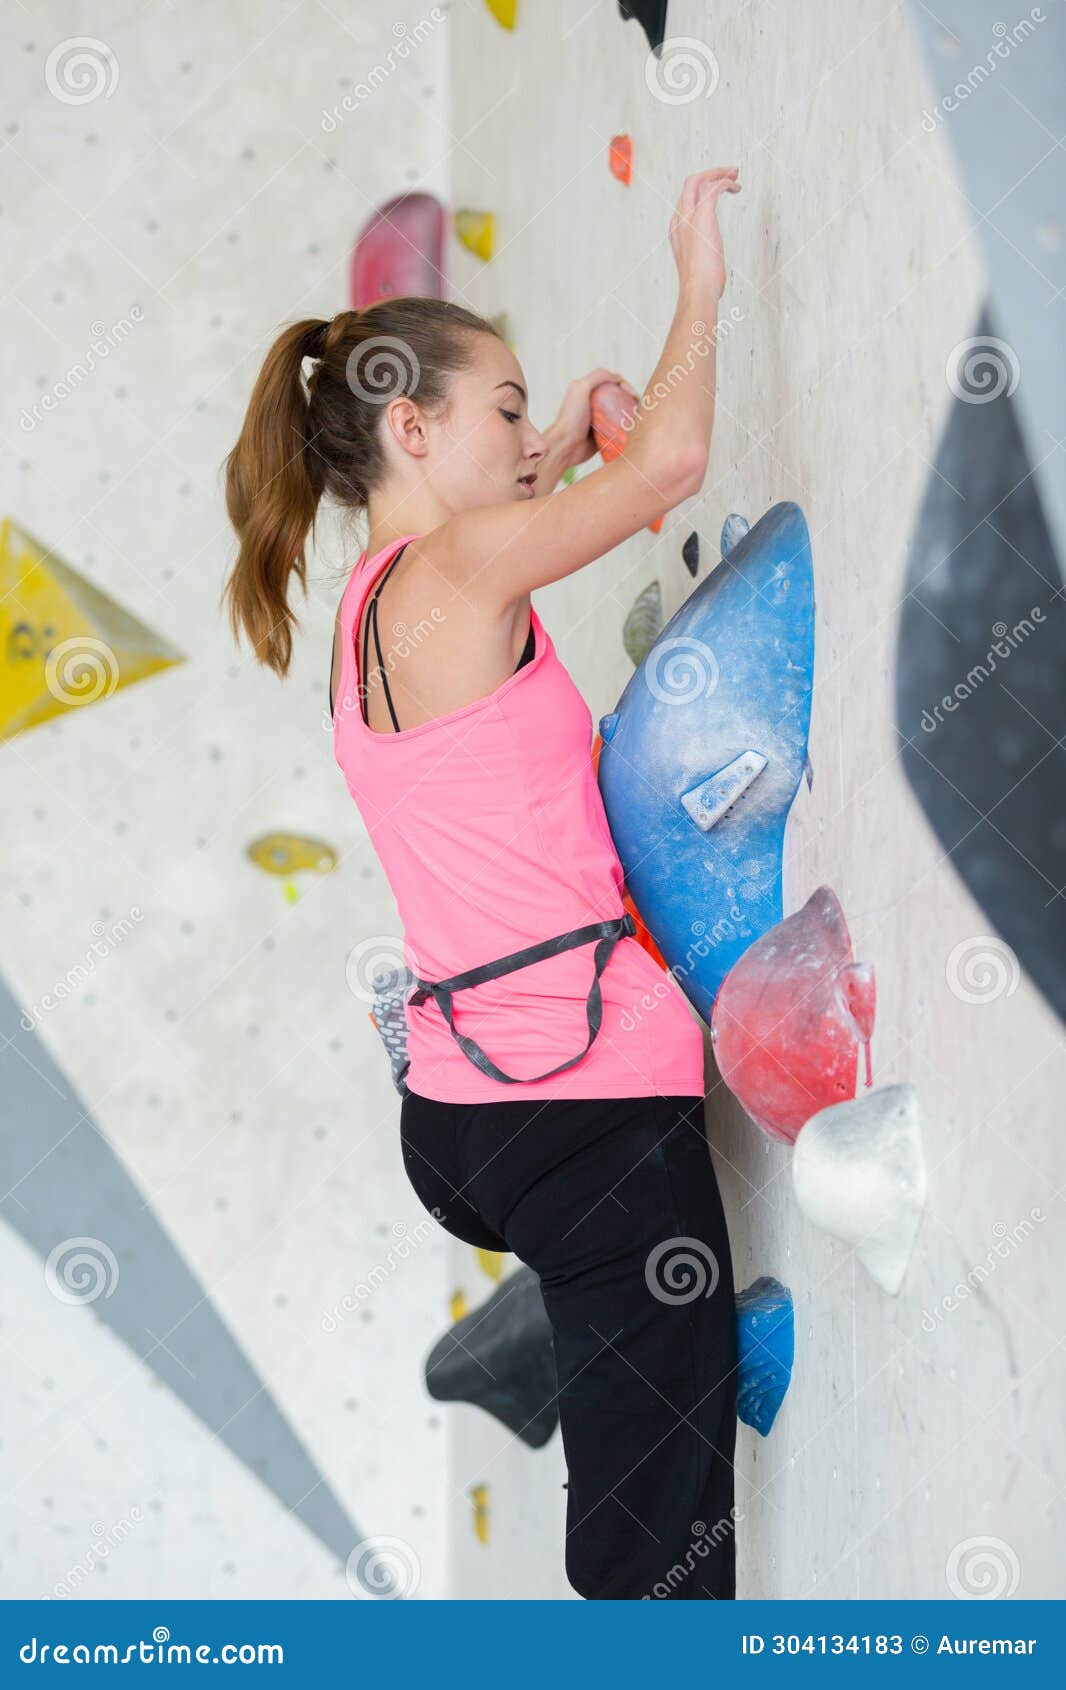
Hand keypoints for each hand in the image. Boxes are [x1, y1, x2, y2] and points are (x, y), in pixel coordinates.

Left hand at [553, 367, 639, 466]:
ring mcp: (599, 420)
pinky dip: (627, 429)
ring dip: (631, 415)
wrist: (565, 447)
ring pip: (620, 413)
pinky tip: (634, 431)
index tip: (632, 395)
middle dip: (631, 401)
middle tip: (639, 409)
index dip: (625, 386)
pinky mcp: (603, 435)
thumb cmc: (571, 418)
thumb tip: (618, 377)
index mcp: (588, 391)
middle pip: (618, 398)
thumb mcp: (581, 389)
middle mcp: (594, 404)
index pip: (613, 383)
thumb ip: (597, 376)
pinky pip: (619, 430)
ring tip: (639, 420)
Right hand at [669, 167, 740, 301]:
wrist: (697, 289)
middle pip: (690, 183)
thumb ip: (703, 260)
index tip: (717, 190)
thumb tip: (712, 272)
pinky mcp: (702, 215)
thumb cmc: (701, 286)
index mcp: (677, 230)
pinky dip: (725, 183)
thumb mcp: (699, 267)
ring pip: (701, 181)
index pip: (686, 200)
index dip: (702, 191)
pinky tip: (736, 187)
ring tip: (735, 174)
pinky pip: (713, 188)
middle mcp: (680, 219)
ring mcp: (689, 217)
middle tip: (729, 173)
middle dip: (711, 174)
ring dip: (720, 174)